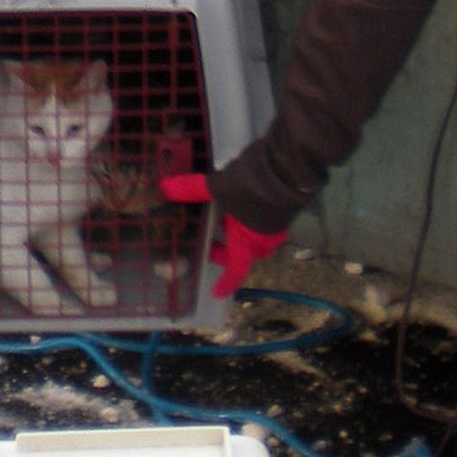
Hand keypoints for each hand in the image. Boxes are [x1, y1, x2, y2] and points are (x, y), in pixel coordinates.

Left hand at [159, 173, 286, 298]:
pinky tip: (241, 199)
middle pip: (247, 253)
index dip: (226, 281)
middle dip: (230, 251)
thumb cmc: (253, 184)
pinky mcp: (286, 207)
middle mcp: (265, 237)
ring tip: (224, 216)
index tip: (216, 292)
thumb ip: (194, 189)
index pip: (236, 268)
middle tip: (212, 241)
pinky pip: (265, 221)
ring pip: (257, 237)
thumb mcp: (220, 185)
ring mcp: (278, 223)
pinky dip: (251, 217)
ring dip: (241, 232)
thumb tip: (165, 188)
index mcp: (248, 240)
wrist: (292, 164)